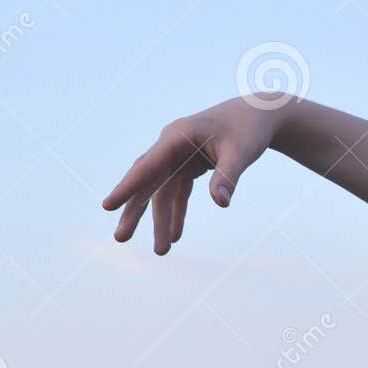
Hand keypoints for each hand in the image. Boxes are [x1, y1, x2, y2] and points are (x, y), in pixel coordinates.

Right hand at [101, 97, 280, 253]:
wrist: (260, 115)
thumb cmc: (249, 129)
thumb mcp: (242, 152)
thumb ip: (227, 177)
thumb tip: (221, 204)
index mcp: (177, 137)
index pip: (147, 166)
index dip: (127, 187)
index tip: (107, 206)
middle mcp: (171, 146)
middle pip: (146, 182)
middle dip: (134, 211)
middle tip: (121, 238)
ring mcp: (178, 156)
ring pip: (160, 192)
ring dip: (159, 220)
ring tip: (161, 252)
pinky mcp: (188, 165)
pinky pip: (176, 193)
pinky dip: (177, 213)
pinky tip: (176, 236)